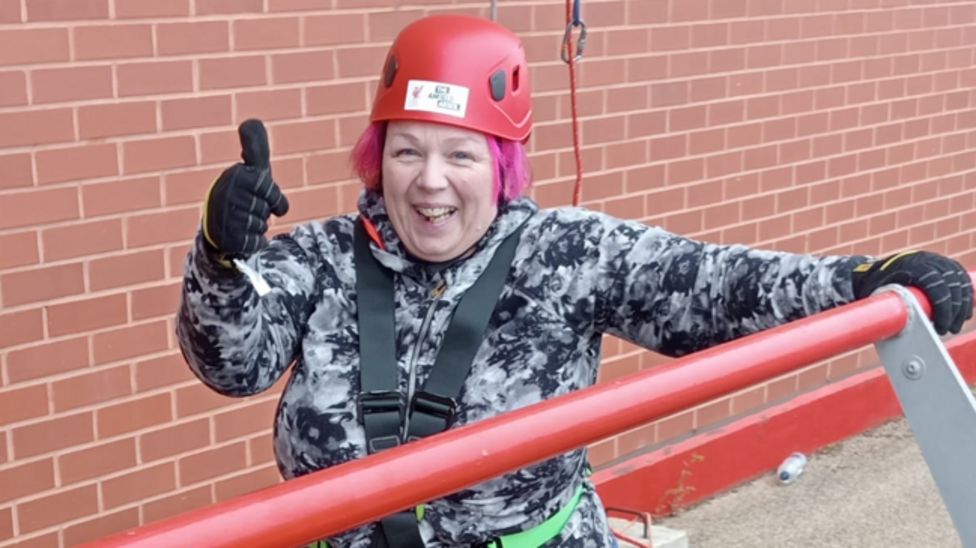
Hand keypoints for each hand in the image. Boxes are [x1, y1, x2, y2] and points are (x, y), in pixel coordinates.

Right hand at [203, 119, 288, 256]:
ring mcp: (224, 215)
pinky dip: (253, 241)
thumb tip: (251, 121)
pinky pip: (255, 241)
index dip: (272, 197)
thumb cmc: (241, 196)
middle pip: (267, 207)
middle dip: (264, 211)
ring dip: (257, 226)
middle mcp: (226, 193)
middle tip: (251, 208)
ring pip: (261, 224)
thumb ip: (255, 149)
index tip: (258, 195)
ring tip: (242, 220)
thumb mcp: (251, 172)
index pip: (268, 188)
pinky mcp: (226, 237)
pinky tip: (241, 236)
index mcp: (236, 174)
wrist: (218, 229)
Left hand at [851, 251, 972, 334]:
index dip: (943, 308)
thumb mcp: (877, 297)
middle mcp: (926, 259)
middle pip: (952, 285)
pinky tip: (964, 311)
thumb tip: (892, 332)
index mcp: (910, 266)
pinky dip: (966, 294)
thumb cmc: (874, 286)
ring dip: (963, 305)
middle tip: (949, 329)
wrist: (873, 270)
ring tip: (955, 325)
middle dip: (955, 311)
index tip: (941, 328)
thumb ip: (885, 310)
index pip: (936, 285)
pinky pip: (961, 278)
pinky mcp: (943, 264)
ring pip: (960, 282)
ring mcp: (936, 259)